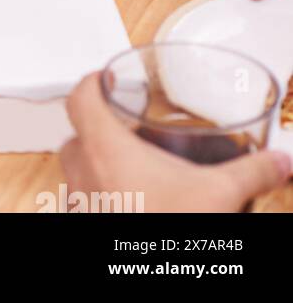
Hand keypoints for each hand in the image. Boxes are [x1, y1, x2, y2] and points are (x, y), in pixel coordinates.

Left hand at [60, 73, 290, 211]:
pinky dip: (102, 193)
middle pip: (77, 133)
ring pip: (77, 168)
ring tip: (131, 166)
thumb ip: (251, 172)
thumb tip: (279, 162)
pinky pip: (84, 199)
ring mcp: (80, 201)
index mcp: (105, 148)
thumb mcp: (218, 194)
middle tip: (123, 126)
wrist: (153, 272)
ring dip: (97, 162)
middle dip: (99, 127)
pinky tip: (132, 201)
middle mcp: (83, 171)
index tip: (106, 78)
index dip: (91, 82)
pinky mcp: (85, 223)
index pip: (80, 98)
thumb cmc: (169, 225)